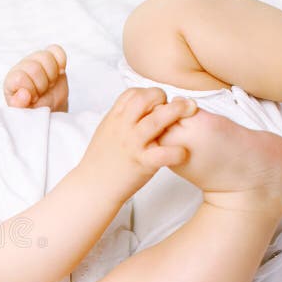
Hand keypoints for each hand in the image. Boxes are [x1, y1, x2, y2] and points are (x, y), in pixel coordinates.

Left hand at [3, 44, 68, 111]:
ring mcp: (36, 60)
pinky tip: (58, 73)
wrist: (49, 108)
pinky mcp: (51, 57)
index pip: (20, 78)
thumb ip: (19, 105)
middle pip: (34, 68)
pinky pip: (56, 50)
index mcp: (11, 81)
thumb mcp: (24, 113)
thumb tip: (23, 94)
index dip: (31, 90)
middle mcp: (22, 67)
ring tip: (49, 84)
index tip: (33, 98)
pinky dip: (60, 62)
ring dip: (51, 75)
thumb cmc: (34, 110)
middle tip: (42, 92)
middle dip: (42, 84)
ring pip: (46, 57)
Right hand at [79, 87, 197, 202]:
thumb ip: (121, 118)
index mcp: (113, 119)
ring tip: (190, 111)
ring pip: (157, 120)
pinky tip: (182, 152)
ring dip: (177, 111)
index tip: (156, 103)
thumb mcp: (106, 132)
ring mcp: (132, 145)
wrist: (92, 188)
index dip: (148, 94)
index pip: (132, 93)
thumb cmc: (100, 162)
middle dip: (162, 97)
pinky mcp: (142, 163)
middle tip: (173, 107)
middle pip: (144, 98)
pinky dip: (177, 152)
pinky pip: (164, 153)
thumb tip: (137, 107)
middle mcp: (122, 128)